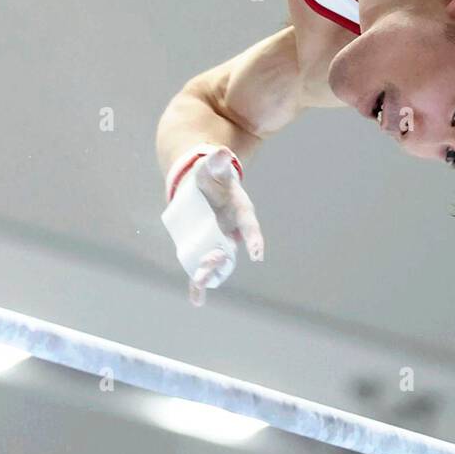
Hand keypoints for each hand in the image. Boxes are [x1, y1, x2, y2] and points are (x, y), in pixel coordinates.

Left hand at [162, 147, 263, 305]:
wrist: (200, 184)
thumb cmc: (212, 175)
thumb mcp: (213, 165)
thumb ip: (217, 161)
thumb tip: (221, 153)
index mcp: (239, 210)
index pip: (249, 226)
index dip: (254, 239)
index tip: (258, 254)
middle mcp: (231, 230)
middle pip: (231, 250)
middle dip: (221, 259)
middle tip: (210, 260)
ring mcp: (217, 241)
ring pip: (217, 263)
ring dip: (209, 272)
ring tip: (199, 281)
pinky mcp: (202, 248)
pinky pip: (202, 269)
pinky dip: (199, 285)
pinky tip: (197, 300)